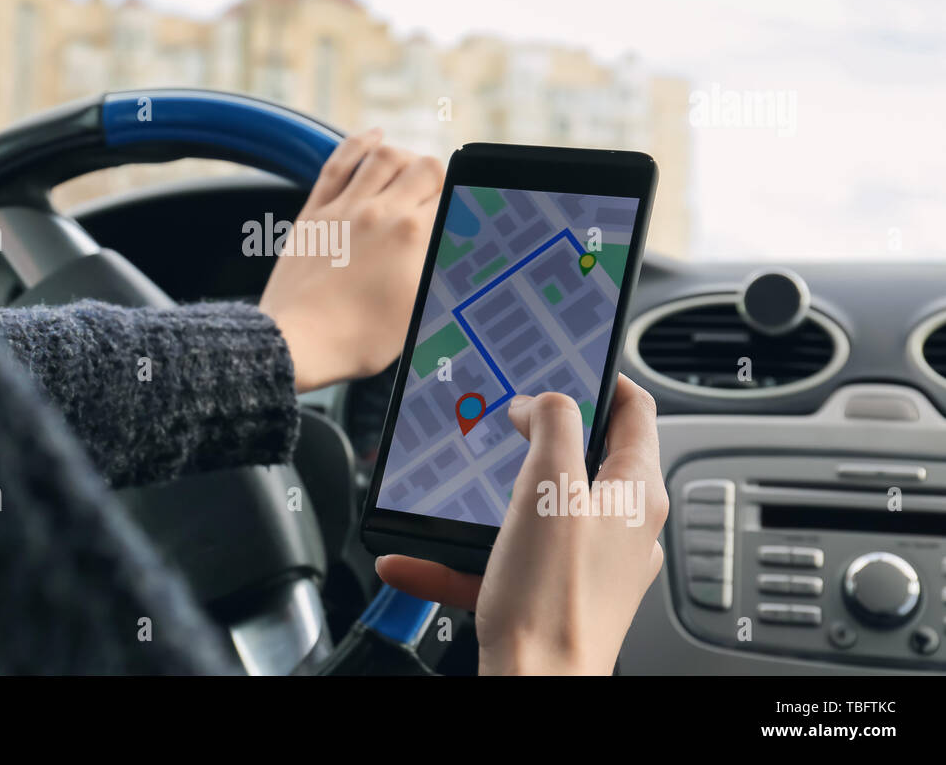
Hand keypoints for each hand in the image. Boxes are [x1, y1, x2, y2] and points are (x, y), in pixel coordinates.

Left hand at [259, 128, 443, 392]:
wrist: (297, 343)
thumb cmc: (358, 339)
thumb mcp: (416, 312)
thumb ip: (438, 273)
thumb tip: (456, 249)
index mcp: (411, 237)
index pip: (452, 200)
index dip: (461, 206)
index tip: (463, 216)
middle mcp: (380, 212)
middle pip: (424, 168)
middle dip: (438, 179)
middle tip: (436, 198)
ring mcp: (344, 208)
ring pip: (383, 156)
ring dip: (404, 157)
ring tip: (410, 170)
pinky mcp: (315, 212)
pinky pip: (338, 162)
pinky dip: (359, 142)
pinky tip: (375, 135)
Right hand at [376, 375, 668, 674]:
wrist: (534, 686)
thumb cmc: (553, 598)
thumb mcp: (550, 484)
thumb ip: (552, 424)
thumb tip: (543, 402)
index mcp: (635, 493)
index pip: (636, 412)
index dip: (603, 379)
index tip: (568, 364)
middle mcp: (621, 528)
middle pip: (580, 459)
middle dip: (531, 439)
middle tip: (499, 423)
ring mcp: (588, 565)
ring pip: (532, 512)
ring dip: (484, 501)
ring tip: (450, 492)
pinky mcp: (553, 595)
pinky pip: (502, 560)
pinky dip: (458, 555)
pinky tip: (413, 558)